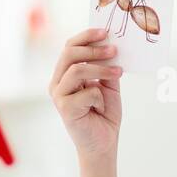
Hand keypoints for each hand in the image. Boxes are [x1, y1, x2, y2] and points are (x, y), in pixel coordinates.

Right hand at [49, 27, 122, 157]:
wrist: (103, 145)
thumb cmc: (104, 116)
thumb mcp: (109, 86)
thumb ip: (107, 67)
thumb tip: (113, 46)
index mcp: (65, 74)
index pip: (70, 47)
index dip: (86, 36)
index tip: (105, 31)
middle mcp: (58, 83)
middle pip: (69, 53)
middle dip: (93, 48)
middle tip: (114, 49)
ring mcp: (59, 96)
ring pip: (77, 70)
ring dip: (101, 69)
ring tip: (118, 72)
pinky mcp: (64, 109)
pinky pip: (86, 92)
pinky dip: (99, 97)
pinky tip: (101, 108)